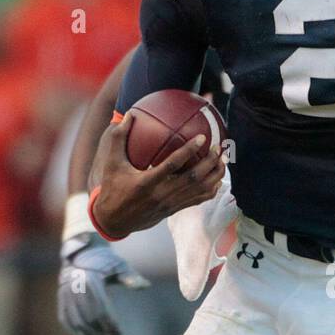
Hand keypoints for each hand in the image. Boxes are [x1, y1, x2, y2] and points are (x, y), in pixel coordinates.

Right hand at [57, 234, 149, 334]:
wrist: (82, 251)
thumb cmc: (105, 261)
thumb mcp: (119, 265)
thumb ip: (130, 277)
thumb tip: (145, 285)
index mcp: (92, 281)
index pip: (102, 310)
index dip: (111, 326)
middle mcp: (76, 287)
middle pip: (88, 318)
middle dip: (100, 331)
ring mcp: (66, 292)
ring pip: (75, 320)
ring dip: (88, 334)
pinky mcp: (61, 296)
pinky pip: (64, 317)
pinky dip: (71, 331)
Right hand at [91, 112, 225, 238]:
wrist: (115, 220)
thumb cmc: (113, 187)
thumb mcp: (112, 163)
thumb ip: (118, 138)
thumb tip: (130, 114)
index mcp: (147, 182)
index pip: (173, 165)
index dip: (189, 151)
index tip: (202, 137)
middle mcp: (162, 194)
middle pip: (194, 178)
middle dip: (210, 162)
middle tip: (219, 147)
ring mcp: (171, 204)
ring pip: (201, 190)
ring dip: (215, 175)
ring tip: (223, 159)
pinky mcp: (175, 210)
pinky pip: (199, 200)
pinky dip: (212, 188)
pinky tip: (217, 177)